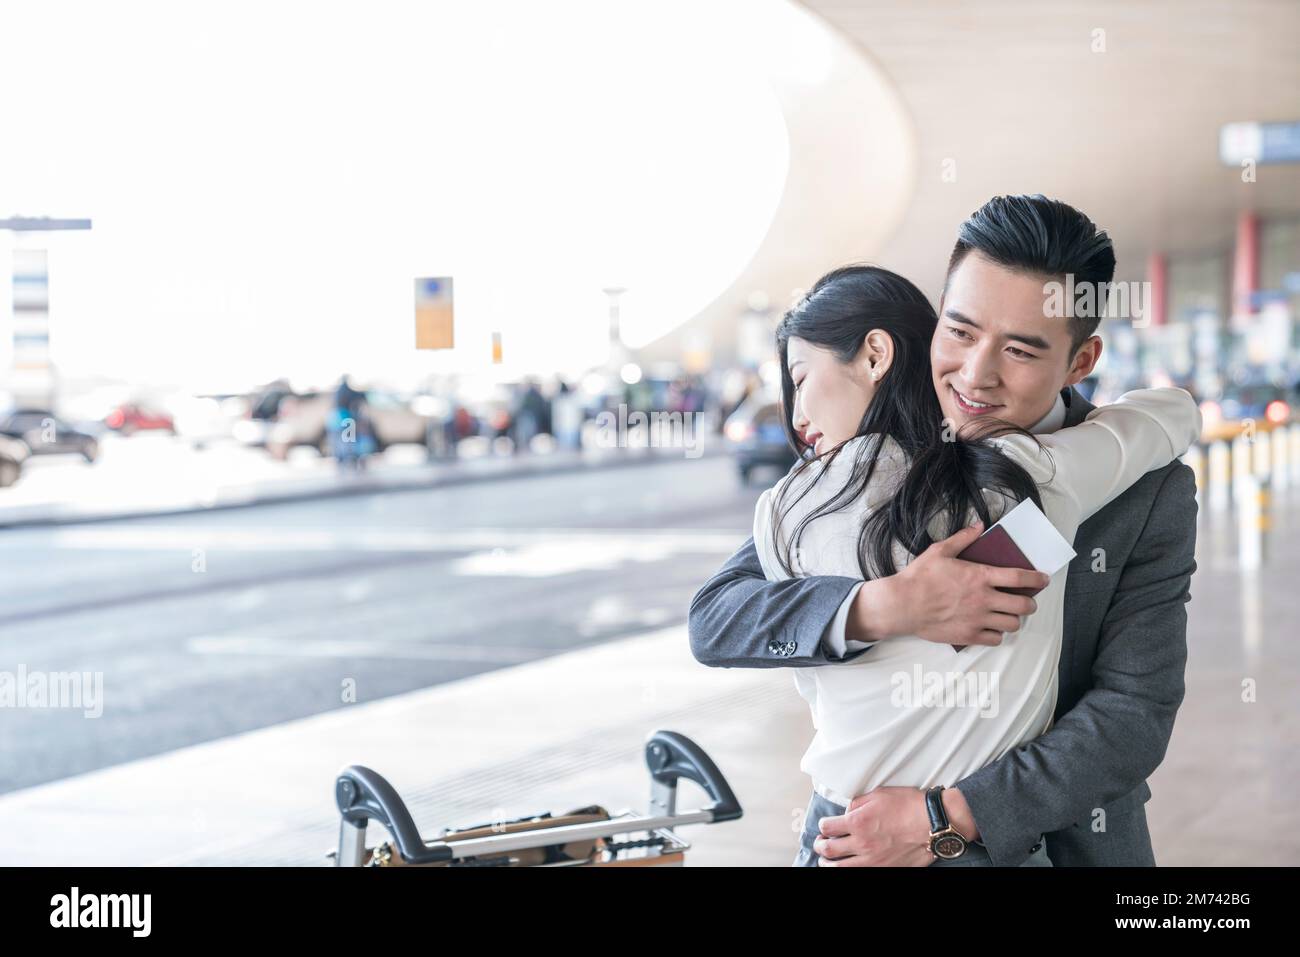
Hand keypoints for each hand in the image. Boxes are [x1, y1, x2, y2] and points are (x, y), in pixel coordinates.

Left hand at [812, 786, 978, 865]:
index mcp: (858, 821)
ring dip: (829, 863)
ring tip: (827, 860)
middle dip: (820, 846)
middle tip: (820, 843)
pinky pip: (859, 873)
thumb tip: (847, 810)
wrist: (933, 823)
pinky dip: (848, 870)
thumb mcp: (878, 794)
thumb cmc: (909, 806)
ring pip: (839, 867)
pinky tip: (847, 866)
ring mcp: (872, 859)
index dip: (823, 825)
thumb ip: (857, 803)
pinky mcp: (884, 868)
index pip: (827, 827)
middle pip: (828, 849)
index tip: (825, 825)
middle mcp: (862, 842)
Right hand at [850, 522, 1049, 646]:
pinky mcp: (969, 635)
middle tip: (1025, 601)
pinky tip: (990, 627)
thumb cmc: (920, 577)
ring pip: (1012, 624)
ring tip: (1006, 615)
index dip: (1037, 579)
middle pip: (1023, 605)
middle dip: (1029, 603)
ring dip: (1013, 619)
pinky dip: (997, 634)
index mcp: (980, 576)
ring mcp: (978, 619)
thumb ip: (963, 538)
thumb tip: (979, 525)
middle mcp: (984, 599)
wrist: (902, 604)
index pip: (1020, 578)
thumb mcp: (940, 551)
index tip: (1044, 580)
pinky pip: (996, 639)